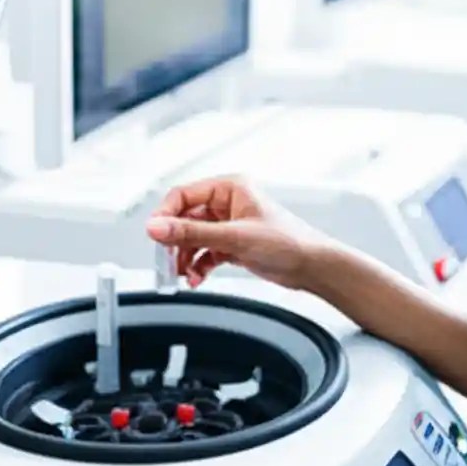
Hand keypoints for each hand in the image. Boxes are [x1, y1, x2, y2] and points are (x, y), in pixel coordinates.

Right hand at [145, 176, 336, 290]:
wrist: (312, 267)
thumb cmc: (288, 242)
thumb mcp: (234, 237)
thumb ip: (192, 233)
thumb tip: (157, 227)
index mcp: (230, 187)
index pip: (183, 195)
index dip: (165, 215)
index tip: (154, 236)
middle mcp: (228, 203)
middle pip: (184, 218)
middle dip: (175, 242)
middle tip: (166, 261)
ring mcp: (229, 224)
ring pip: (193, 238)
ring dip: (185, 257)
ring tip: (183, 274)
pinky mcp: (232, 244)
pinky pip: (204, 252)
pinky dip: (198, 265)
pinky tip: (196, 278)